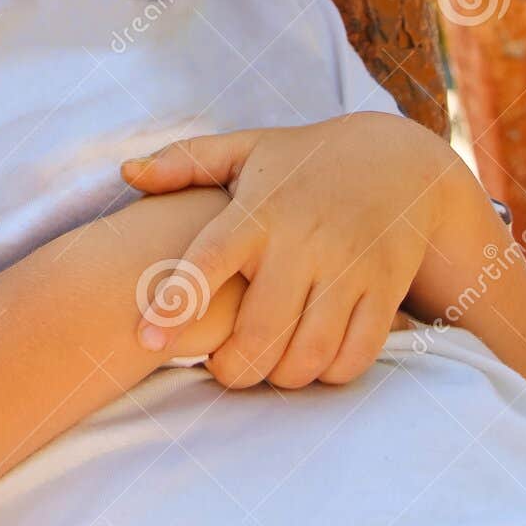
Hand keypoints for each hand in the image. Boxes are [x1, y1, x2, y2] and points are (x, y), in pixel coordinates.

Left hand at [121, 113, 458, 388]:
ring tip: (263, 364)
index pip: (209, 261)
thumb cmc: (303, 162)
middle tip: (221, 367)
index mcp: (259, 210)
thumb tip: (126, 173)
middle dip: (233, 368)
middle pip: (260, 331)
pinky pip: (354, 357)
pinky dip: (326, 374)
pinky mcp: (386, 290)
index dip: (175, 303)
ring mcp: (350, 269)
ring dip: (279, 376)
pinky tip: (308, 360)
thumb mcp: (246, 149)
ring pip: (307, 355)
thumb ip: (184, 163)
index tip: (146, 338)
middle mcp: (304, 241)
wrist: (399, 162)